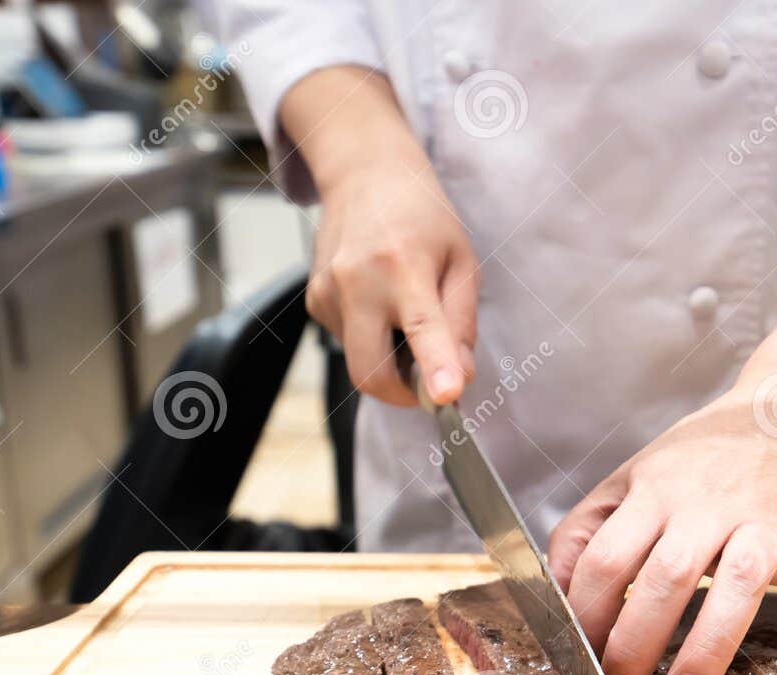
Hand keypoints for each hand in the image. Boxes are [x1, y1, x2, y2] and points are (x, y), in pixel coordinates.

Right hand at [283, 68, 477, 405]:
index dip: (434, 368)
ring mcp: (328, 292)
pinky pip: (348, 342)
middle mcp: (358, 280)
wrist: (365, 174)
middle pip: (370, 372)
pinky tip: (380, 302)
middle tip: (428, 382)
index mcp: (405, 265)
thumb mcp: (461, 261)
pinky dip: (371, 338)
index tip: (445, 397)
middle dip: (402, 394)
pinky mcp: (314, 300)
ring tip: (404, 312)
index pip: (421, 327)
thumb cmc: (422, 217)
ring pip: (360, 361)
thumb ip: (462, 323)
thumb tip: (458, 378)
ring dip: (389, 357)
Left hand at [548, 358, 776, 674]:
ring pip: (737, 582)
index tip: (580, 657)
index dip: (588, 613)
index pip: (609, 558)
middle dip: (636, 640)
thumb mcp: (634, 474)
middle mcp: (710, 504)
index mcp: (657, 491)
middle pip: (666, 576)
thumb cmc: (705, 454)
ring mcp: (767, 518)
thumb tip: (561, 588)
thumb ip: (589, 526)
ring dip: (707, 646)